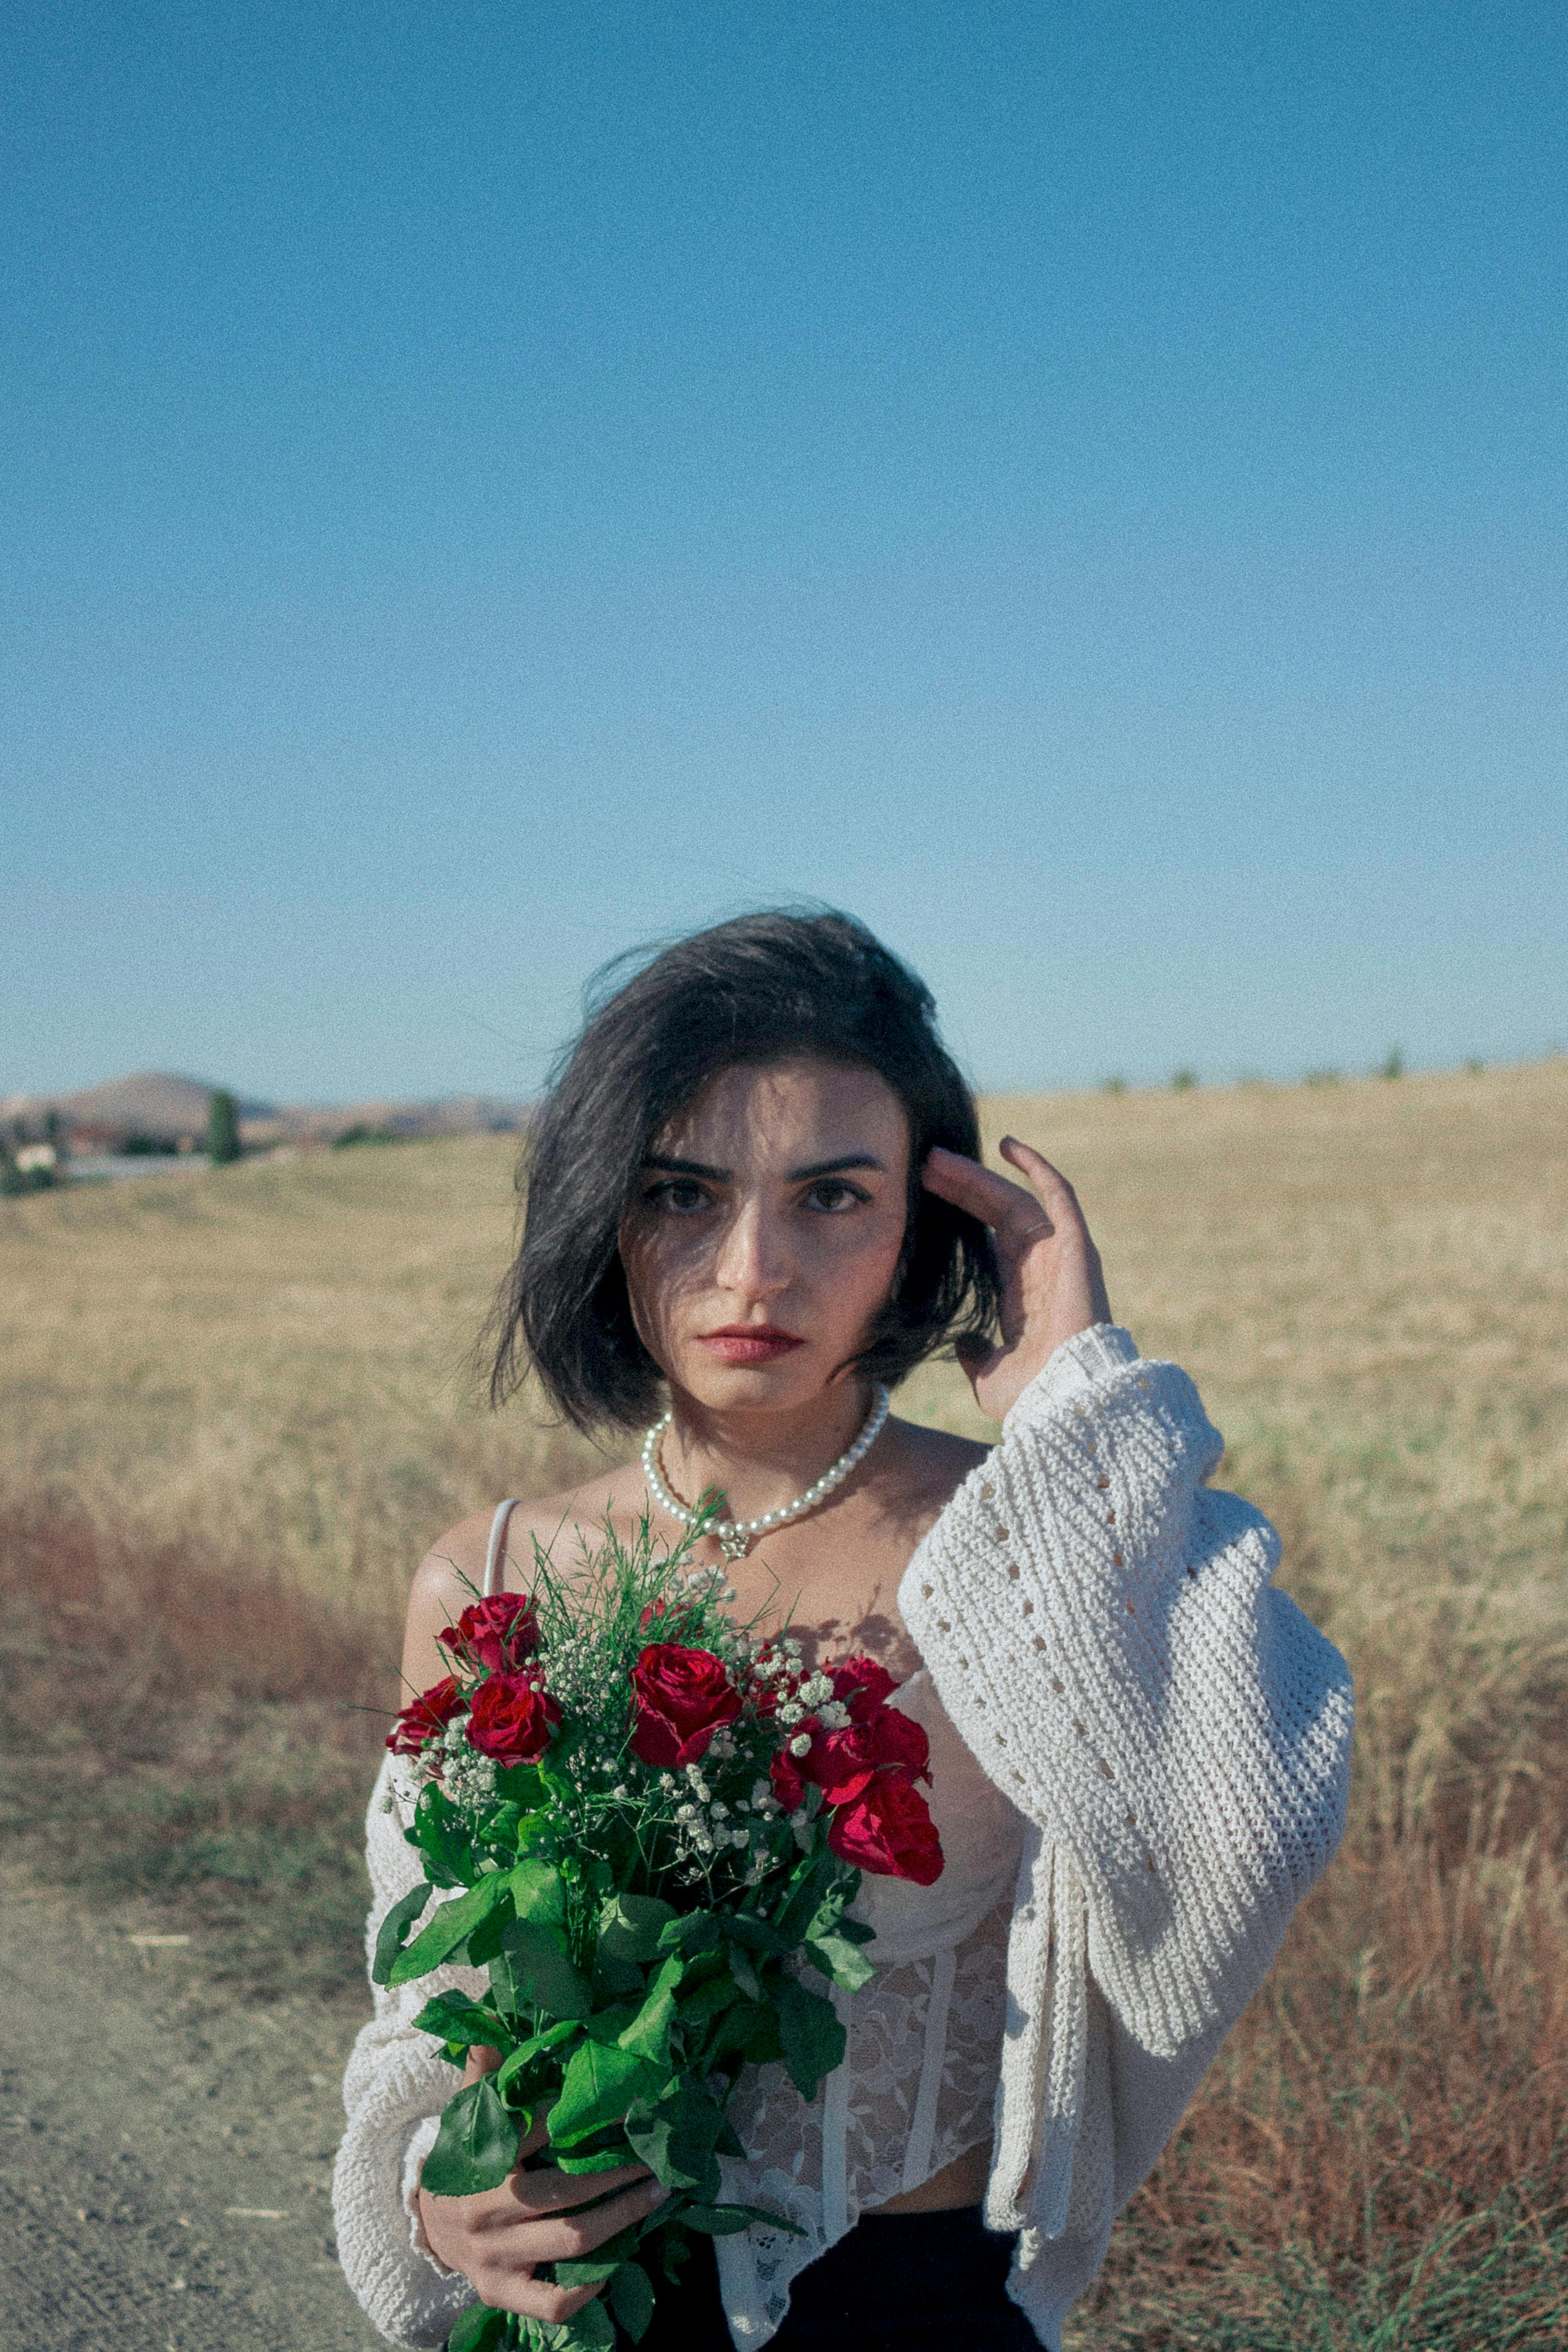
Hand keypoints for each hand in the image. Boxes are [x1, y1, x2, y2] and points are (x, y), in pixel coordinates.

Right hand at [417, 2046, 667, 2321]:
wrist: (431, 2229)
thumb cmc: (467, 2165)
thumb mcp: (467, 2118)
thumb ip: (483, 2074)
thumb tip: (489, 2022)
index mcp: (479, 2163)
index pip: (537, 2135)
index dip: (584, 2120)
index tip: (628, 2110)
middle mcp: (485, 2212)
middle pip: (564, 2193)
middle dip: (617, 2172)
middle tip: (655, 2156)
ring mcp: (494, 2258)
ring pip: (570, 2241)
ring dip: (622, 2217)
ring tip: (658, 2193)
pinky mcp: (502, 2295)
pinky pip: (552, 2302)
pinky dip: (587, 2290)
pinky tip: (617, 2264)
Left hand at [923, 1137, 1110, 1422]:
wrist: (1063, 1399)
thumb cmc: (1031, 1395)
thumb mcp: (988, 1373)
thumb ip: (974, 1353)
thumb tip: (963, 1341)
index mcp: (1021, 1294)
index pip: (989, 1238)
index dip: (961, 1211)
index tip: (924, 1191)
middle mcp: (1040, 1268)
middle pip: (997, 1212)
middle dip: (961, 1187)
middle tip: (923, 1164)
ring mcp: (1059, 1255)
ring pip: (1015, 1199)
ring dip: (979, 1176)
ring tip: (938, 1157)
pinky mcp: (1075, 1246)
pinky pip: (1058, 1195)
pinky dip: (1036, 1167)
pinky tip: (1006, 1145)